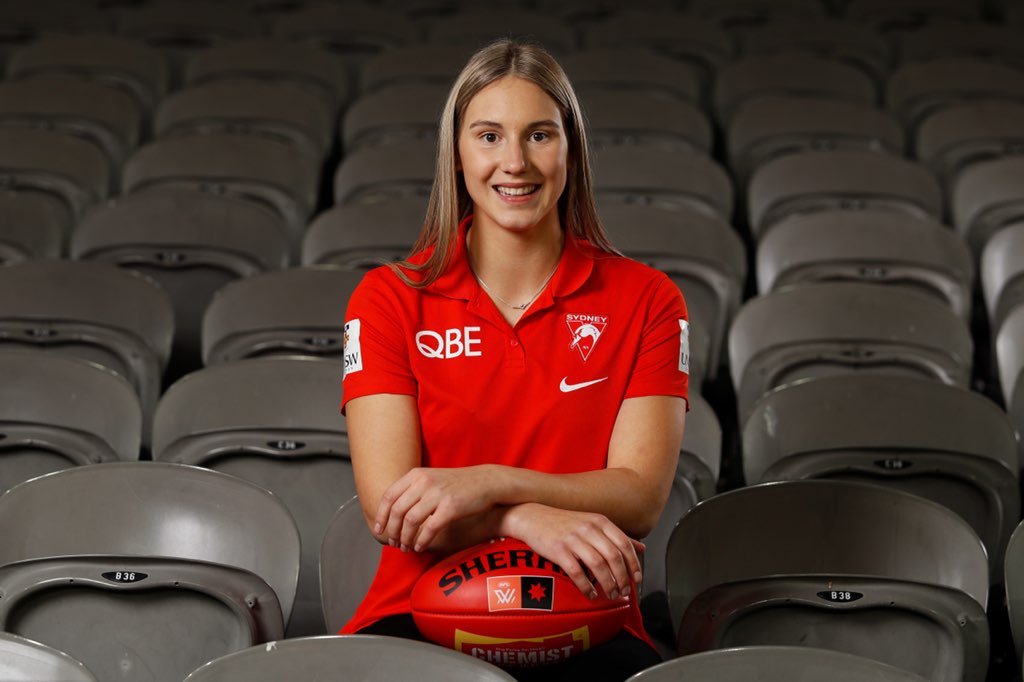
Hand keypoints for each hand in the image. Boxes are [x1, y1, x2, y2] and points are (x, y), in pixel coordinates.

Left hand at [374, 465, 499, 551]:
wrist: (486, 482)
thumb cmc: (458, 484)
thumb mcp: (432, 478)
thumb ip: (413, 489)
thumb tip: (392, 511)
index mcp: (416, 474)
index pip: (389, 495)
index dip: (381, 515)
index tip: (379, 530)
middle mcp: (424, 482)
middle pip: (397, 510)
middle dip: (392, 531)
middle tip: (393, 543)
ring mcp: (437, 494)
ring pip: (410, 521)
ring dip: (405, 538)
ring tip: (406, 548)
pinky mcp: (451, 507)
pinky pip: (429, 528)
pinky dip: (422, 540)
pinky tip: (420, 547)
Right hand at [503, 503, 643, 600]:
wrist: (532, 517)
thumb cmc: (563, 523)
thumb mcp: (592, 523)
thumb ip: (616, 536)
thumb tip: (642, 547)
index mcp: (600, 521)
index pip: (624, 543)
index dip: (634, 564)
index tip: (637, 579)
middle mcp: (588, 528)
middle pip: (614, 556)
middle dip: (622, 578)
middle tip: (624, 592)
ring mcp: (573, 538)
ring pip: (598, 565)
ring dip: (608, 584)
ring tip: (611, 595)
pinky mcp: (558, 550)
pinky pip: (576, 572)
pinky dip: (586, 586)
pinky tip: (591, 594)